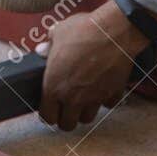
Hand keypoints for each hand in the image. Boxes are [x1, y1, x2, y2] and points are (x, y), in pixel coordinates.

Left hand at [37, 1, 152, 130]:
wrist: (114, 31)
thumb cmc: (84, 31)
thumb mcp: (58, 33)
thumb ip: (48, 46)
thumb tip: (42, 50)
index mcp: (54, 85)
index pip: (47, 116)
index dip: (48, 113)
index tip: (50, 108)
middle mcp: (73, 97)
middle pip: (67, 124)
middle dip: (66, 118)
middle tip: (67, 107)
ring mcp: (94, 98)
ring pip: (87, 118)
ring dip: (84, 111)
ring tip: (84, 99)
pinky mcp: (112, 94)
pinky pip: (107, 104)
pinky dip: (105, 99)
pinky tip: (103, 88)